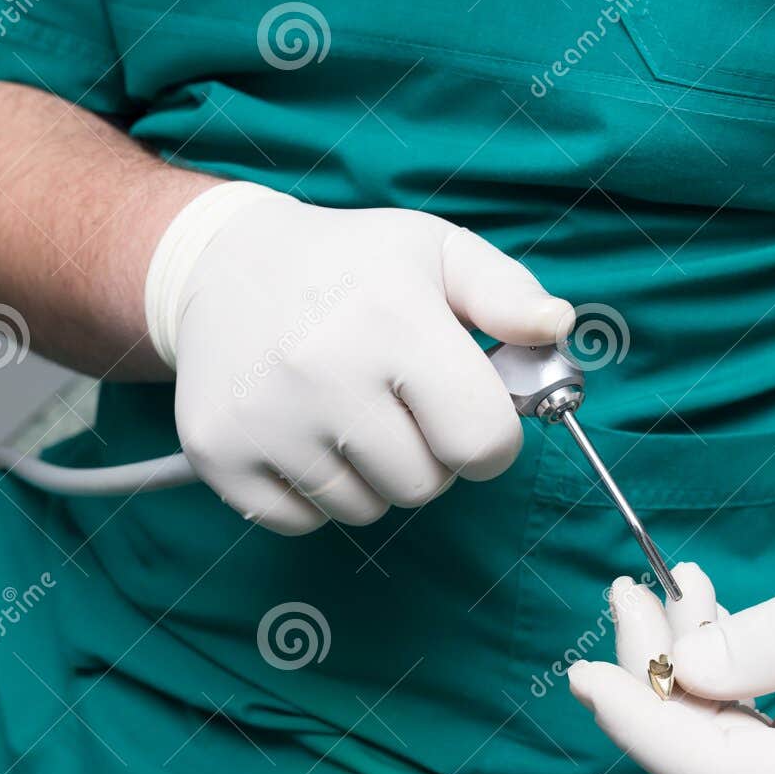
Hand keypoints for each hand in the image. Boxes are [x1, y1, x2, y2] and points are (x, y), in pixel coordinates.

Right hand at [144, 182, 573, 533]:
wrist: (222, 264)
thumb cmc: (350, 265)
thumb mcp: (435, 252)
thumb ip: (507, 294)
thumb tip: (556, 329)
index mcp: (393, 318)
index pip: (482, 441)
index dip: (490, 439)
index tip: (469, 415)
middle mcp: (323, 370)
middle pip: (424, 486)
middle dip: (427, 456)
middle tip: (397, 405)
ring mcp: (265, 417)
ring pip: (364, 510)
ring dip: (370, 476)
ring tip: (345, 413)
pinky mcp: (218, 452)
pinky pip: (301, 521)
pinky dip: (312, 494)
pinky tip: (301, 434)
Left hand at [569, 483, 774, 773]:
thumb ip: (767, 641)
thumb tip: (677, 673)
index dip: (641, 724)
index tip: (580, 676)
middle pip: (711, 758)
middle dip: (655, 674)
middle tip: (624, 590)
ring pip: (724, 747)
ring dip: (685, 668)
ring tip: (663, 587)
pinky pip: (753, 741)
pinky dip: (721, 680)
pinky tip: (702, 615)